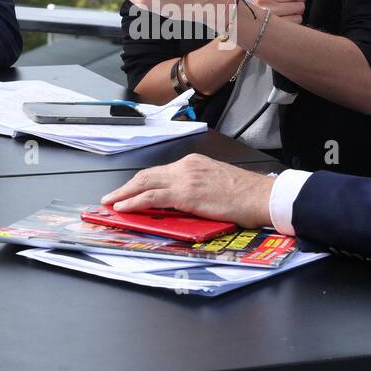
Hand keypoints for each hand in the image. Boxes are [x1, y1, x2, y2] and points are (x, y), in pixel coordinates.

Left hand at [100, 154, 275, 229]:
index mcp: (194, 163)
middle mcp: (186, 166)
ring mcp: (184, 179)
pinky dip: (134, 201)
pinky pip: (152, 196)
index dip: (141, 182)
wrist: (260, 196)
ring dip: (124, 194)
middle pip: (147, 175)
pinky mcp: (185, 194)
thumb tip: (182, 202)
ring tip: (110, 203)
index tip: (129, 190)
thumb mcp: (216, 184)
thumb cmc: (245, 194)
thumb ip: (197, 188)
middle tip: (111, 196)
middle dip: (126, 186)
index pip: (160, 172)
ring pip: (145, 183)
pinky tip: (123, 207)